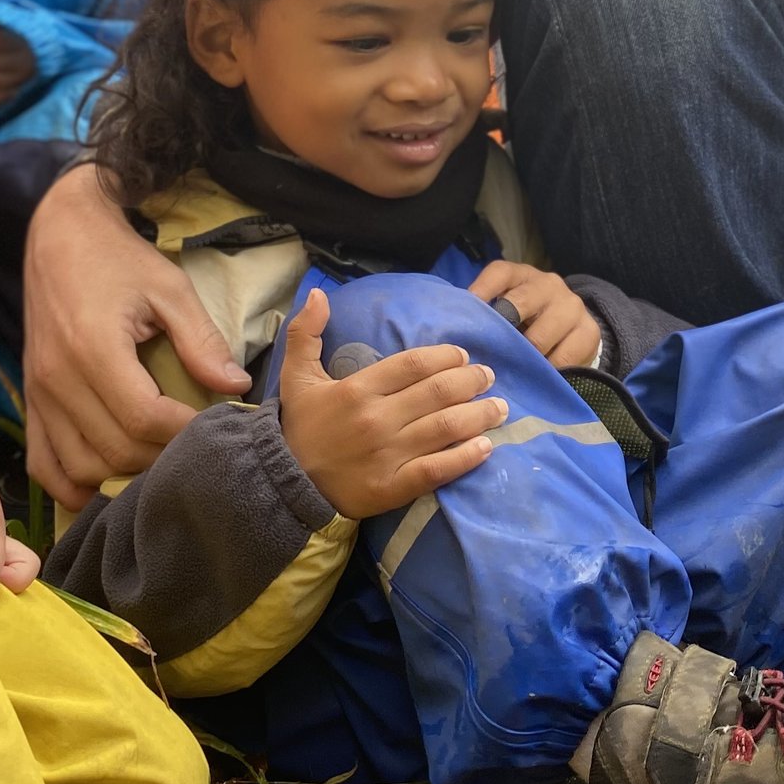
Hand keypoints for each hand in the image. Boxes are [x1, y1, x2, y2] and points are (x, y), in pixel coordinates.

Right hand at [22, 167, 250, 509]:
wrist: (60, 236)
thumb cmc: (118, 259)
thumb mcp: (169, 288)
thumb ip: (202, 340)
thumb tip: (236, 388)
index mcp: (93, 348)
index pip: (143, 418)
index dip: (184, 432)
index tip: (215, 425)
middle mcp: (58, 379)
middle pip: (115, 449)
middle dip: (161, 455)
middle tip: (194, 443)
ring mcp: (38, 395)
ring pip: (81, 467)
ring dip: (122, 474)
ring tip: (157, 457)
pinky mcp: (30, 401)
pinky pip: (44, 465)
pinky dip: (73, 485)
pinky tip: (106, 481)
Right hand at [275, 287, 503, 518]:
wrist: (282, 488)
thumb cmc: (298, 429)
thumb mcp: (295, 378)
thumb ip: (306, 334)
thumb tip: (320, 294)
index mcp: (357, 389)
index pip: (413, 364)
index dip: (445, 356)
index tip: (463, 355)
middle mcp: (376, 419)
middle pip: (437, 392)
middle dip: (471, 381)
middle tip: (489, 376)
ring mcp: (386, 455)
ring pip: (444, 428)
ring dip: (479, 414)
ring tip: (500, 407)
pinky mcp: (392, 488)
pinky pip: (437, 470)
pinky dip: (465, 457)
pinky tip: (486, 447)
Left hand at [469, 260, 603, 368]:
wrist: (572, 328)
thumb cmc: (525, 320)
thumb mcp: (505, 309)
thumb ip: (484, 314)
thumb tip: (452, 331)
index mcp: (520, 275)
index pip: (499, 273)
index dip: (482, 291)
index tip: (468, 315)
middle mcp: (548, 284)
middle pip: (521, 303)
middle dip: (502, 333)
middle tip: (487, 358)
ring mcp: (571, 306)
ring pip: (541, 336)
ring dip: (524, 359)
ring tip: (510, 375)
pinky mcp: (589, 331)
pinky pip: (565, 357)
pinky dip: (548, 371)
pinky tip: (537, 379)